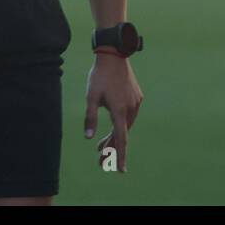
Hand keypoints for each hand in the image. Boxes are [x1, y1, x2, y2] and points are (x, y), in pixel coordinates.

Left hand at [84, 52, 142, 171]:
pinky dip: (121, 124)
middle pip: (122, 134)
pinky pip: (129, 115)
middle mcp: (131, 108)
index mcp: (119, 111)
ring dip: (114, 136)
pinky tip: (112, 126)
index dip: (120, 156)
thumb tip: (88, 137)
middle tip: (100, 161)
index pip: (121, 139)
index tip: (121, 170)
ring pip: (126, 125)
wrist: (115, 54)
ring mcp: (135, 102)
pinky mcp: (137, 96)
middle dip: (111, 149)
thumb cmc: (100, 76)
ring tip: (100, 146)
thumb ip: (90, 118)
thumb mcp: (91, 97)